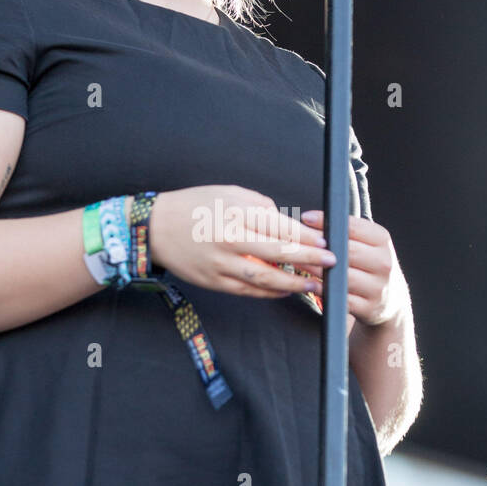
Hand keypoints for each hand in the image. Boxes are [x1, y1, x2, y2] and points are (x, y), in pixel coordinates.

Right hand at [147, 187, 336, 298]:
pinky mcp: (214, 281)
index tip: (327, 242)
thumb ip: (261, 207)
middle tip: (331, 263)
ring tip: (314, 284)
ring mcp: (221, 263)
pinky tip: (285, 291)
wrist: (155, 228)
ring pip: (265, 278)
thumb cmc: (195, 205)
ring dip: (293, 283)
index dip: (307, 237)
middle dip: (309, 260)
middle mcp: (231, 239)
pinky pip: (248, 290)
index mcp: (237, 213)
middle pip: (279, 253)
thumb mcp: (229, 193)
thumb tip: (287, 223)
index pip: (281, 227)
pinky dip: (269, 292)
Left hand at [300, 210, 408, 325]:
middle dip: (319, 247)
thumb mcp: (368, 245)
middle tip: (297, 242)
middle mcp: (384, 263)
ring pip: (341, 275)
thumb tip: (313, 219)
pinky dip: (323, 289)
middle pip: (347, 251)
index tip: (306, 218)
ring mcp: (377, 287)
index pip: (353, 227)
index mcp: (383, 241)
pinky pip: (340, 296)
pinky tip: (310, 283)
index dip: (327, 221)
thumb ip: (347, 232)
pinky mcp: (368, 307)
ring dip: (317, 268)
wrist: (391, 300)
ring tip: (298, 261)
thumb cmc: (371, 266)